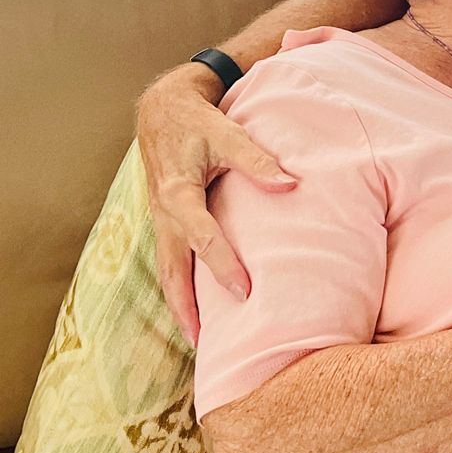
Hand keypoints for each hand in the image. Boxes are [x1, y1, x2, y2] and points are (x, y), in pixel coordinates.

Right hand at [136, 63, 295, 346]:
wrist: (162, 110)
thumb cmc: (199, 123)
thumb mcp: (228, 134)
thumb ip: (258, 160)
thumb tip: (291, 184)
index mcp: (178, 193)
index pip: (202, 237)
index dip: (222, 265)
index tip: (244, 292)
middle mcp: (163, 213)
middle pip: (171, 269)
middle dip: (187, 307)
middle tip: (205, 343)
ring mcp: (161, 220)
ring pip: (166, 270)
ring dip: (179, 304)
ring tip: (197, 339)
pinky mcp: (165, 221)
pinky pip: (170, 260)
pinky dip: (178, 286)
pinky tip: (194, 306)